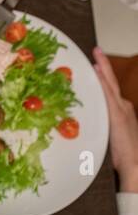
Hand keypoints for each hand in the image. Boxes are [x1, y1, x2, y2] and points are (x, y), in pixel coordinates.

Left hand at [94, 47, 137, 191]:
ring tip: (96, 56)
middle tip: (96, 50)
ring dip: (103, 70)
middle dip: (104, 65)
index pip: (109, 90)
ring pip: (109, 86)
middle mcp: (123, 107)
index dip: (103, 76)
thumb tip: (81, 127)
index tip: (96, 64)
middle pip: (111, 82)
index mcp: (121, 111)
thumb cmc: (123, 155)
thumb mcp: (110, 137)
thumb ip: (101, 127)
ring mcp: (121, 110)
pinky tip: (98, 74)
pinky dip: (103, 83)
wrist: (136, 164)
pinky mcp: (118, 115)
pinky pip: (108, 95)